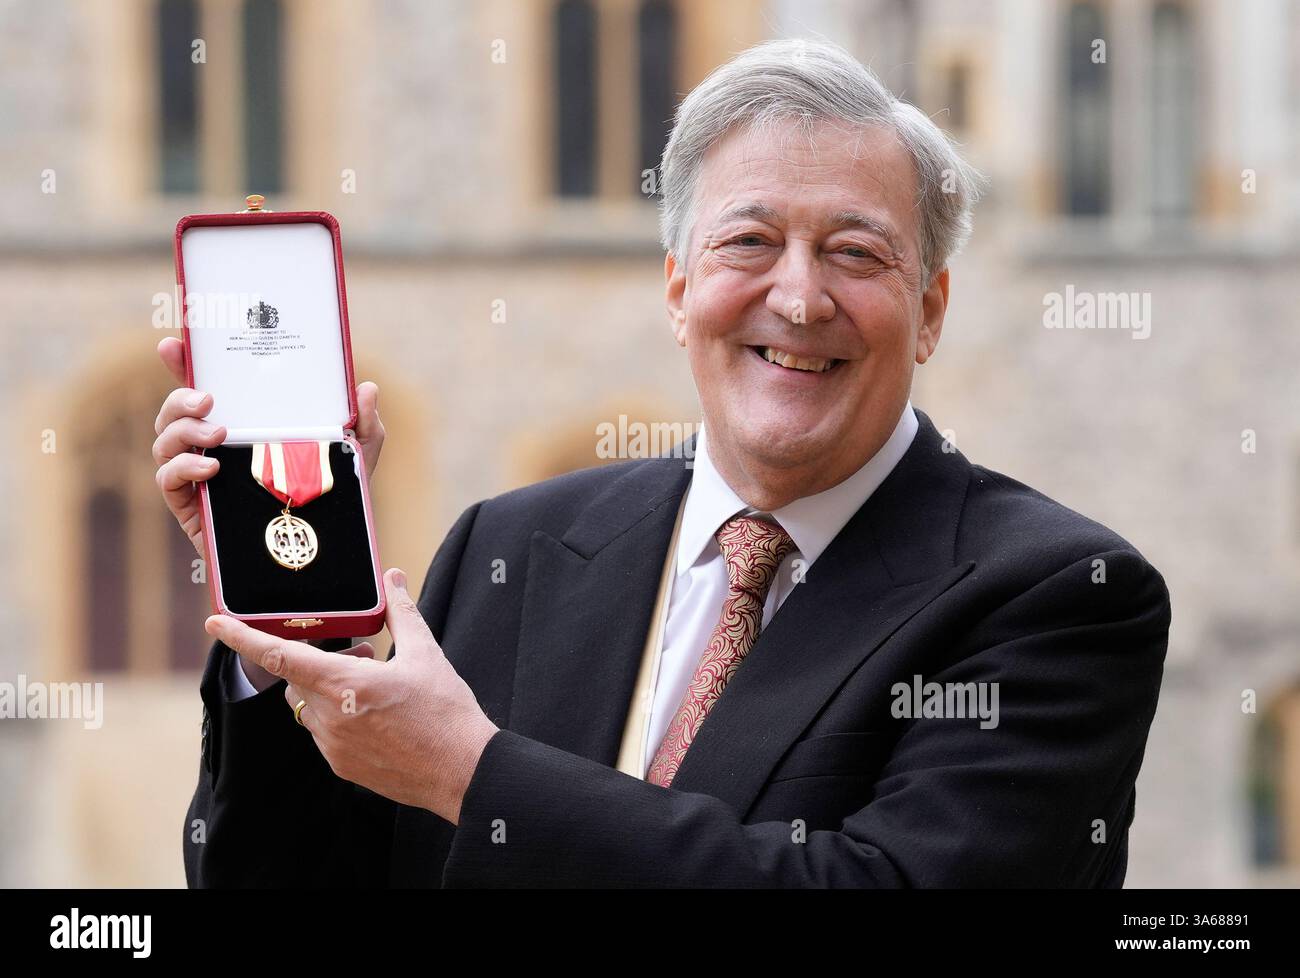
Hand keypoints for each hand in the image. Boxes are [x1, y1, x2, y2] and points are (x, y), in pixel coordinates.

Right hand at [153, 336, 385, 557]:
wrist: (320, 552)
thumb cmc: (333, 496)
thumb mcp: (355, 455)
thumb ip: (364, 423)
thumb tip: (368, 389)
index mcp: (243, 425)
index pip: (204, 389)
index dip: (183, 364)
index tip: (174, 344)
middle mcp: (213, 447)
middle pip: (173, 412)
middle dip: (179, 398)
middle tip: (208, 400)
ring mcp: (199, 477)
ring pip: (164, 442)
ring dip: (182, 430)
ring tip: (217, 434)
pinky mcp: (193, 508)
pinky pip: (167, 480)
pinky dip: (181, 468)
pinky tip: (210, 468)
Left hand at [203, 568, 498, 823]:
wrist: (463, 771)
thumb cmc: (446, 714)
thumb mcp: (427, 655)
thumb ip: (401, 613)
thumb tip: (392, 580)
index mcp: (343, 685)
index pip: (277, 656)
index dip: (241, 638)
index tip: (215, 624)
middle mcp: (328, 718)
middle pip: (296, 680)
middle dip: (319, 663)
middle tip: (364, 655)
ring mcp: (332, 747)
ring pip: (309, 707)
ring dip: (329, 690)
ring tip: (375, 688)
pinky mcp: (342, 767)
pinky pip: (324, 733)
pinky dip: (340, 718)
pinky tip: (378, 717)